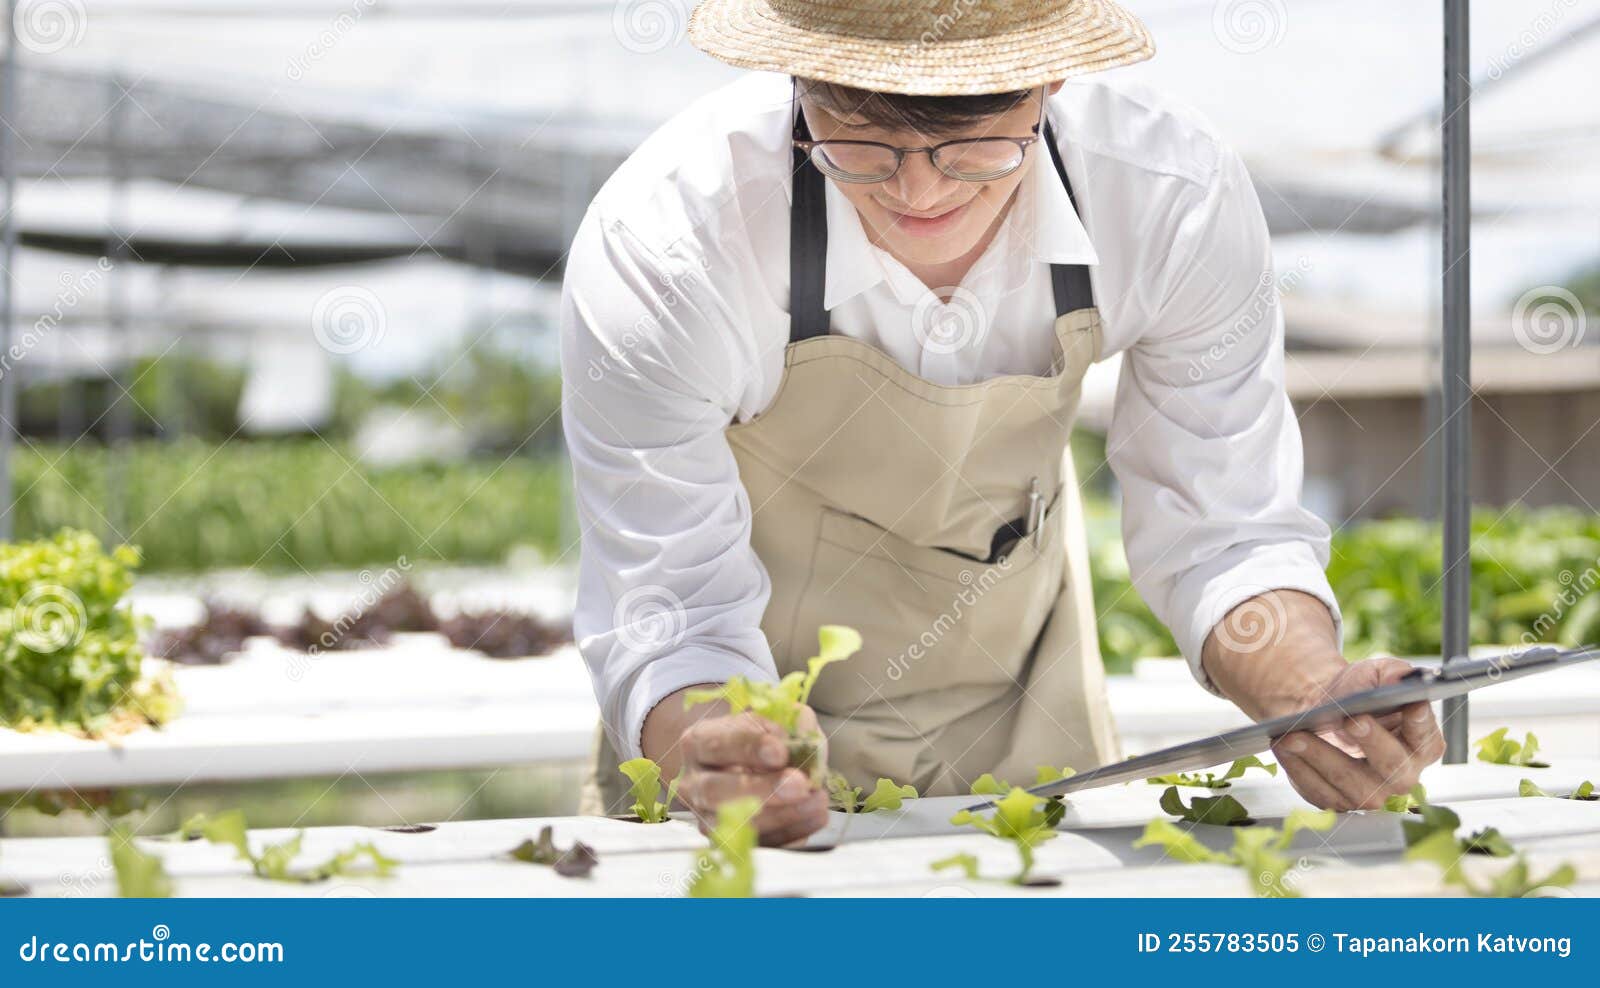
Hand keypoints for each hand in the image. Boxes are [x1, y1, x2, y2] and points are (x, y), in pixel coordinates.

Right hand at [642, 688, 829, 845]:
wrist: (748, 767)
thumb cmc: (760, 740)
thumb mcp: (774, 719)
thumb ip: (792, 723)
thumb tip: (808, 740)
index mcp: (698, 742)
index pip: (718, 744)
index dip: (749, 748)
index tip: (780, 751)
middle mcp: (693, 783)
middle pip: (716, 791)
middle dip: (762, 789)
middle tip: (799, 784)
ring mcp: (706, 817)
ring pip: (735, 824)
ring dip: (783, 814)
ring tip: (817, 800)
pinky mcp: (727, 844)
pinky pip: (758, 844)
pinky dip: (791, 831)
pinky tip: (815, 816)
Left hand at [1200, 590, 1445, 811]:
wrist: (1322, 709)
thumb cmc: (1356, 693)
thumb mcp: (1376, 674)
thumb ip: (1394, 674)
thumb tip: (1403, 678)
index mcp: (1422, 745)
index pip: (1427, 737)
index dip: (1420, 723)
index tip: (1411, 704)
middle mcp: (1402, 776)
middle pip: (1392, 767)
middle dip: (1371, 742)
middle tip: (1350, 719)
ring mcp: (1370, 793)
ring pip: (1349, 782)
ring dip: (1319, 755)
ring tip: (1294, 734)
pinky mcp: (1338, 800)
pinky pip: (1318, 790)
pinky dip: (1298, 768)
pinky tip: (1283, 746)